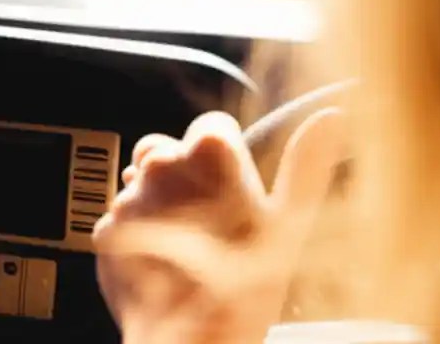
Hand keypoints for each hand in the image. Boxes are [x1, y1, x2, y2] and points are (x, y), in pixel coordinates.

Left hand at [93, 109, 345, 343]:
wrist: (196, 342)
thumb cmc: (248, 285)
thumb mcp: (290, 223)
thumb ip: (305, 165)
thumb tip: (333, 117)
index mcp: (208, 152)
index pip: (213, 127)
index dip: (226, 157)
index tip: (235, 186)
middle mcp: (160, 164)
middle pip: (171, 152)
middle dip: (187, 177)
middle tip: (212, 220)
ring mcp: (128, 196)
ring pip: (143, 185)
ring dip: (160, 205)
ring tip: (189, 246)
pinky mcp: (106, 229)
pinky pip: (122, 220)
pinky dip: (137, 235)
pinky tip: (161, 262)